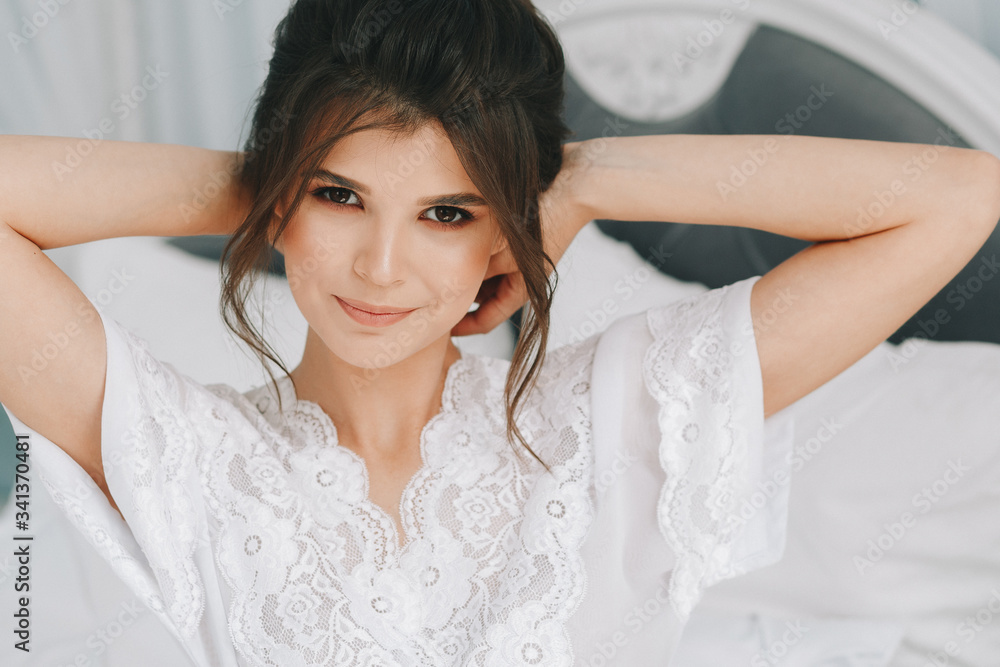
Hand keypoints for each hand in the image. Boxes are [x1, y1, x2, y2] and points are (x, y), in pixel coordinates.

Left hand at [451, 140, 593, 336]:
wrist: (572, 185)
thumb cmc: (540, 217)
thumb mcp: (498, 249)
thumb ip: (474, 269)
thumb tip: (444, 283)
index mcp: (521, 288)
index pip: (487, 320)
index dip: (463, 326)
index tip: (441, 327)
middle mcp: (522, 278)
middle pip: (485, 300)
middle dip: (463, 298)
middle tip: (431, 296)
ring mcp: (522, 259)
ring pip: (488, 277)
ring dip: (468, 274)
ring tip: (437, 269)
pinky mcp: (521, 241)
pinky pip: (493, 257)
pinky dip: (478, 256)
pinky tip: (457, 242)